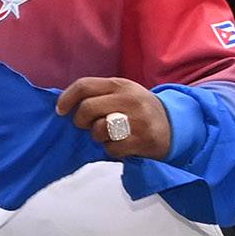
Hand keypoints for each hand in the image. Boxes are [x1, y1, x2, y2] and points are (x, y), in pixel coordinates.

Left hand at [56, 77, 171, 159]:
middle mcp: (129, 99)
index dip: (66, 98)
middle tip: (86, 126)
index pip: (84, 85)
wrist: (174, 126)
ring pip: (98, 130)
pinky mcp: (142, 140)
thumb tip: (65, 103)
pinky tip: (122, 145)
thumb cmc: (139, 110)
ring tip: (109, 135)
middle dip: (80, 121)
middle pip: (87, 108)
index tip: (60, 111)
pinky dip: (112, 150)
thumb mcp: (123, 93)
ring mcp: (136, 120)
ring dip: (98, 137)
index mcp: (120, 85)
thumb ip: (99, 94)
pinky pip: (111, 149)